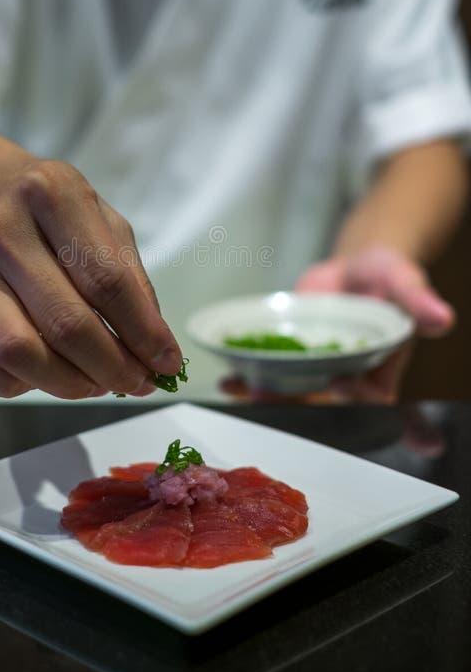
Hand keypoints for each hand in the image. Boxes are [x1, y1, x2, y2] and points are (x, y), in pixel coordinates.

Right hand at [0, 126, 181, 399]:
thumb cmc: (50, 208)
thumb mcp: (101, 218)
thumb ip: (131, 277)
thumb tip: (155, 347)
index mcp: (51, 194)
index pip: (106, 280)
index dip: (143, 331)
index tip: (167, 363)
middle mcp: (2, 229)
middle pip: (64, 322)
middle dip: (112, 366)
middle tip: (138, 382)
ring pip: (18, 351)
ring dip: (69, 382)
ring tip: (98, 382)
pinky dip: (18, 384)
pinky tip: (48, 375)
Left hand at [221, 247, 452, 404]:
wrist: (356, 265)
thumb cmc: (387, 277)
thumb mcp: (405, 282)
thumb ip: (419, 301)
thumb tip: (443, 318)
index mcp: (380, 370)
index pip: (371, 397)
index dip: (355, 398)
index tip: (341, 385)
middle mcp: (346, 377)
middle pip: (323, 402)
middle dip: (298, 406)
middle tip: (272, 399)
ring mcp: (315, 370)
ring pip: (293, 393)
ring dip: (267, 397)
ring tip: (241, 391)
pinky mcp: (291, 358)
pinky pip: (272, 373)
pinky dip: (250, 378)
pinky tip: (229, 378)